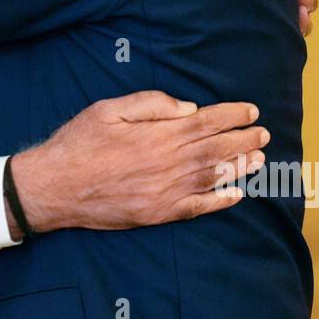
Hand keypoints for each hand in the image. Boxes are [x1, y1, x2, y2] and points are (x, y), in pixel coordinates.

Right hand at [6, 90, 268, 237]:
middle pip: (217, 149)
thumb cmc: (79, 143)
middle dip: (243, 139)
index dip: (232, 115)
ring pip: (214, 177)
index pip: (206, 122)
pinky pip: (198, 208)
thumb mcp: (109, 109)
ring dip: (240, 167)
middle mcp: (168, 163)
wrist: (55, 187)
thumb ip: (150, 104)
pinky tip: (236, 195)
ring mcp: (166, 191)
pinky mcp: (158, 213)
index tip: (251, 111)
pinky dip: (220, 201)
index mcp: (158, 134)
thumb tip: (189, 108)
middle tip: (263, 133)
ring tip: (259, 159)